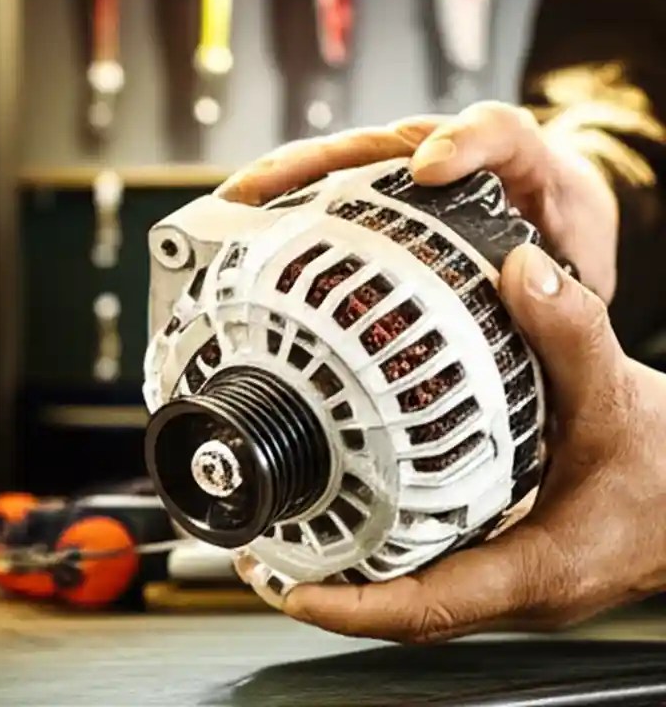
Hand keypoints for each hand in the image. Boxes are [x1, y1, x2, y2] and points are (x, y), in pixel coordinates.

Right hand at [216, 102, 620, 301]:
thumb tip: (525, 283)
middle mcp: (449, 154)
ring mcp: (405, 174)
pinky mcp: (377, 199)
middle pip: (384, 139)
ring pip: (342, 160)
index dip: (462, 140)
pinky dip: (283, 207)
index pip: (495, 130)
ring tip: (235, 205)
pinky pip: (328, 193)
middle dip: (322, 160)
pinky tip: (240, 228)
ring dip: (283, 180)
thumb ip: (571, 295)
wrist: (557, 240)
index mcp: (517, 160)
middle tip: (272, 186)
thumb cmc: (563, 246)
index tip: (429, 169)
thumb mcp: (581, 273)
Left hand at [237, 244, 665, 642]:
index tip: (289, 589)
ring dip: (352, 576)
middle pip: (401, 610)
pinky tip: (356, 518)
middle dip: (327, 594)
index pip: (425, 609)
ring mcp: (509, 581)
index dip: (348, 607)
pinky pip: (435, 568)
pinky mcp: (508, 562)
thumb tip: (520, 276)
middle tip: (263, 556)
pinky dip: (389, 551)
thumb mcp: (622, 398)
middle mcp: (514, 589)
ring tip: (288, 545)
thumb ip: (570, 336)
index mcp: (536, 570)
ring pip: (414, 594)